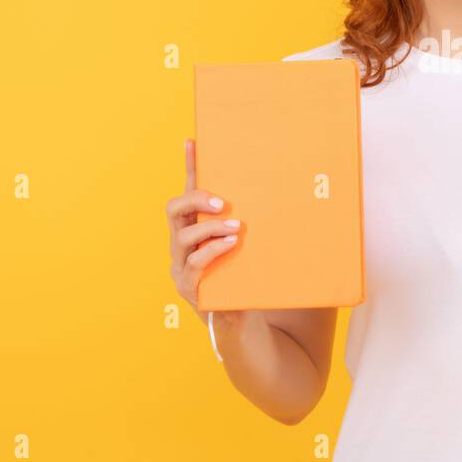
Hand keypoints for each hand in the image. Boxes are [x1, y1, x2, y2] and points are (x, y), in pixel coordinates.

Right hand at [164, 138, 243, 322]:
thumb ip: (253, 223)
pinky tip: (231, 245)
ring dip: (211, 229)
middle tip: (222, 202)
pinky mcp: (189, 289)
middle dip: (196, 200)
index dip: (189, 167)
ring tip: (236, 228)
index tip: (192, 141)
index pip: (188, 193)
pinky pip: (194, 265)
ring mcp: (181, 267)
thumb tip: (287, 189)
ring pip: (184, 238)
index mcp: (195, 228)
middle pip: (174, 210)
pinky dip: (213, 252)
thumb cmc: (247, 277)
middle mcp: (181, 245)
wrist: (243, 321)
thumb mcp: (250, 245)